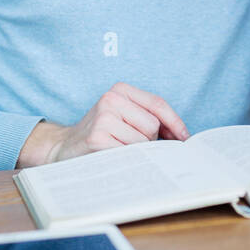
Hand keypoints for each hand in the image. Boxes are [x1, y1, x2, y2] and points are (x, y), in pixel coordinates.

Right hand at [47, 82, 188, 163]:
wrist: (64, 148)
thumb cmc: (101, 134)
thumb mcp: (123, 116)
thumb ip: (148, 118)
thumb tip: (181, 136)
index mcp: (120, 90)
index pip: (158, 104)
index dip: (175, 122)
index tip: (184, 138)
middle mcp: (111, 99)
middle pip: (153, 125)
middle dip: (150, 140)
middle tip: (131, 144)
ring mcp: (103, 118)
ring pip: (143, 141)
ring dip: (137, 151)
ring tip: (119, 149)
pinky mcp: (97, 138)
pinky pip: (129, 153)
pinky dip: (127, 159)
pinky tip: (113, 156)